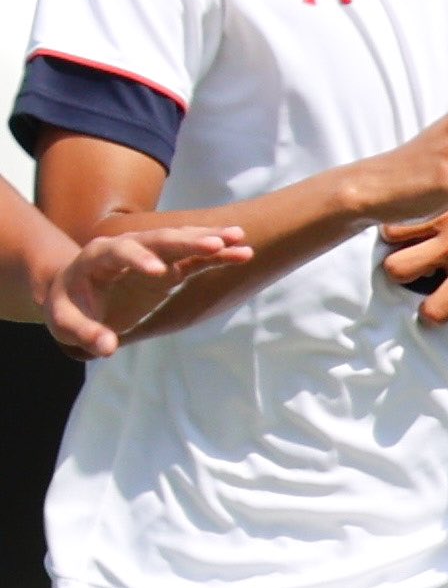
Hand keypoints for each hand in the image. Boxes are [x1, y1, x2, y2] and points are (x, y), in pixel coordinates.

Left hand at [42, 225, 249, 356]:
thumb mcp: (66, 323)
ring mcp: (151, 253)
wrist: (77, 291)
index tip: (158, 272)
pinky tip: (242, 252)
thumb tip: (109, 348)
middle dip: (187, 241)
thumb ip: (85, 333)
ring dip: (209, 239)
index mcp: (98, 257)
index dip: (139, 259)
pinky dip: (217, 254)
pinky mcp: (169, 263)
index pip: (120, 252)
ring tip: (238, 240)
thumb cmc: (70, 307)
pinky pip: (195, 256)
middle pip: (159, 238)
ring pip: (182, 240)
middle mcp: (128, 246)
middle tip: (214, 244)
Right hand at [380, 193, 447, 333]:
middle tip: (417, 270)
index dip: (433, 316)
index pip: (434, 309)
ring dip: (399, 243)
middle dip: (400, 275)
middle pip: (396, 269)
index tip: (440, 308)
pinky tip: (421, 221)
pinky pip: (412, 208)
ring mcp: (447, 219)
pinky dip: (408, 217)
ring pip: (394, 235)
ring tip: (414, 244)